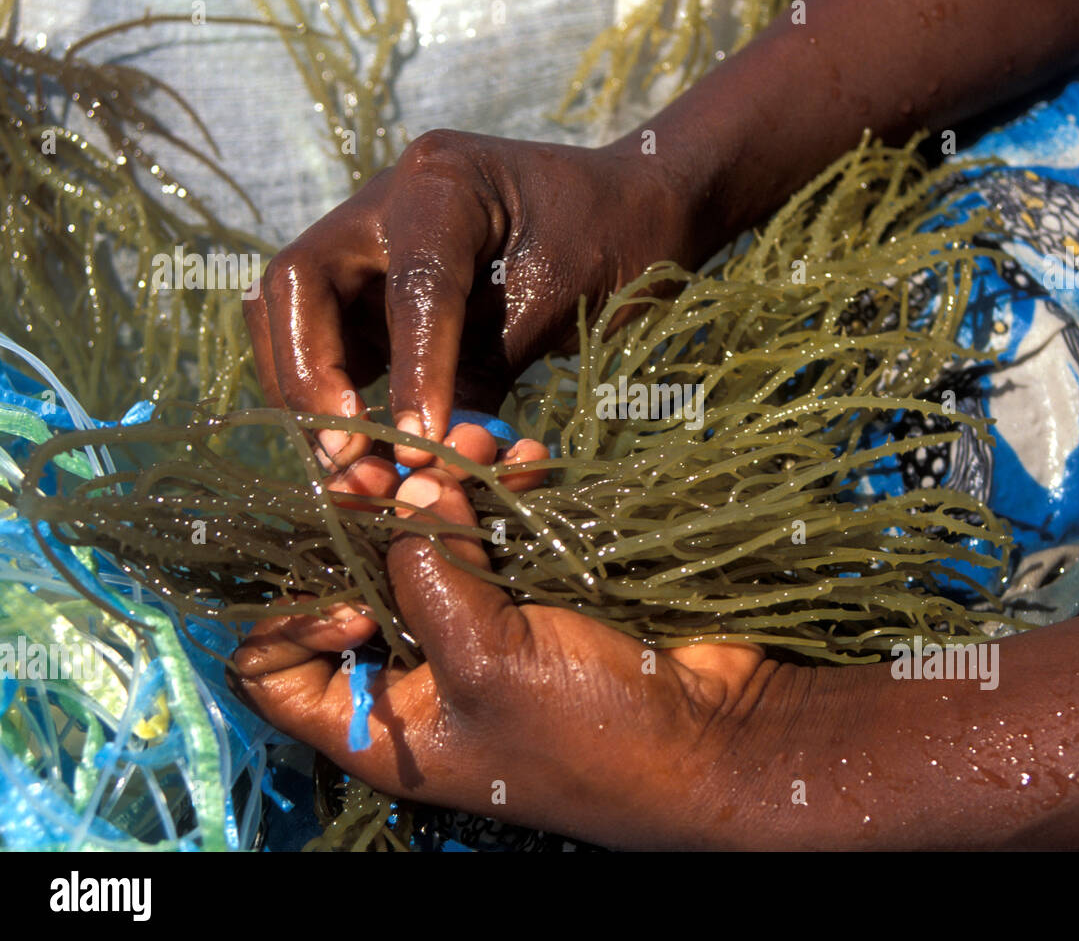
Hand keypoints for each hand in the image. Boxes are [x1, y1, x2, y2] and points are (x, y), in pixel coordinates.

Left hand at [230, 424, 773, 848]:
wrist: (709, 733)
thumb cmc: (584, 730)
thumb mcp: (482, 662)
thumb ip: (427, 572)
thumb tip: (405, 489)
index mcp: (380, 720)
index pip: (278, 672)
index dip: (288, 612)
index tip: (344, 568)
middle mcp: (417, 673)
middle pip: (357, 580)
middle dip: (375, 512)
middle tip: (397, 461)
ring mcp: (477, 627)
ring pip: (430, 541)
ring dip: (448, 484)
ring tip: (475, 438)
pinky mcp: (531, 593)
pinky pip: (498, 531)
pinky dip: (507, 490)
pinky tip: (529, 457)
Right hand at [244, 130, 695, 469]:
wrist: (637, 204)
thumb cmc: (618, 237)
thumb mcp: (564, 301)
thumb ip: (492, 366)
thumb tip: (433, 453)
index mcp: (447, 182)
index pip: (412, 283)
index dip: (413, 371)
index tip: (417, 447)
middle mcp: (389, 200)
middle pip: (298, 281)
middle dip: (309, 374)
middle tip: (343, 453)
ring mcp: (374, 240)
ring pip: (295, 311)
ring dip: (307, 388)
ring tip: (346, 460)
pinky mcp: (375, 283)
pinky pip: (330, 336)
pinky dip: (334, 390)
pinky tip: (359, 442)